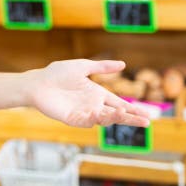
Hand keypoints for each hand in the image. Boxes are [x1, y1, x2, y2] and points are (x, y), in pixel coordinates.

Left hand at [28, 59, 150, 127]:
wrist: (37, 82)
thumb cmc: (57, 73)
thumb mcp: (82, 66)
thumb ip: (102, 67)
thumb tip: (123, 64)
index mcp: (97, 94)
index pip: (119, 103)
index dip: (132, 109)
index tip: (148, 114)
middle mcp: (93, 106)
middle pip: (115, 115)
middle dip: (130, 118)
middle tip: (146, 122)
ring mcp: (83, 113)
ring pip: (103, 119)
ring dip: (113, 117)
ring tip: (123, 113)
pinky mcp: (72, 119)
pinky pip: (86, 122)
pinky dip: (93, 119)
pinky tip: (99, 114)